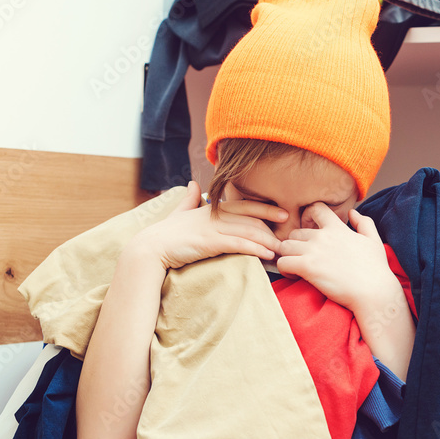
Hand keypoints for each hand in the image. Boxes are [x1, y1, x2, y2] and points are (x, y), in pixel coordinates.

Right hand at [128, 181, 287, 269]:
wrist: (150, 247)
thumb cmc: (166, 233)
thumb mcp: (180, 211)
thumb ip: (190, 199)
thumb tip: (192, 184)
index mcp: (212, 208)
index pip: (244, 205)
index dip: (265, 209)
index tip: (282, 213)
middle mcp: (215, 215)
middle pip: (251, 217)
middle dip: (272, 224)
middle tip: (289, 233)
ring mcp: (213, 228)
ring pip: (248, 231)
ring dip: (268, 240)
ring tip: (281, 249)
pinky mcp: (210, 242)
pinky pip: (239, 243)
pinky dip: (256, 248)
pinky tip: (267, 255)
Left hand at [279, 203, 416, 379]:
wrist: (374, 292)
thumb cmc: (376, 269)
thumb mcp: (374, 241)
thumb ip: (364, 223)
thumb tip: (352, 212)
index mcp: (337, 228)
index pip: (315, 208)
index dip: (308, 217)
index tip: (310, 231)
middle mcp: (322, 236)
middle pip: (294, 232)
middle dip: (295, 244)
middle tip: (301, 257)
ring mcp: (313, 251)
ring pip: (284, 246)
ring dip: (287, 256)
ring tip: (296, 267)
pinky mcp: (307, 267)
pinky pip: (282, 263)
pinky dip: (284, 270)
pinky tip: (295, 276)